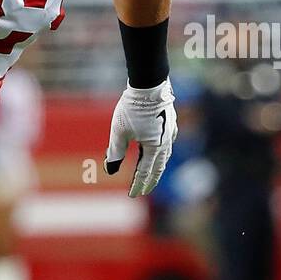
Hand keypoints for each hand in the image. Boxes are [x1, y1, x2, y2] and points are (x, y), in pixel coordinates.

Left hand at [104, 79, 177, 196]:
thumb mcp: (119, 132)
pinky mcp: (170, 123)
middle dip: (149, 181)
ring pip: (163, 156)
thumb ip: (115, 153)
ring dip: (155, 168)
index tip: (132, 195)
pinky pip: (166, 145)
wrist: (149, 84)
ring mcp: (170, 133)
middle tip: (142, 191)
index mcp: (155, 148)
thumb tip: (110, 170)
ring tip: (149, 176)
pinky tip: (156, 152)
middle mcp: (166, 143)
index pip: (145, 172)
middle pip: (158, 167)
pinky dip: (159, 154)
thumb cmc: (132, 108)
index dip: (138, 184)